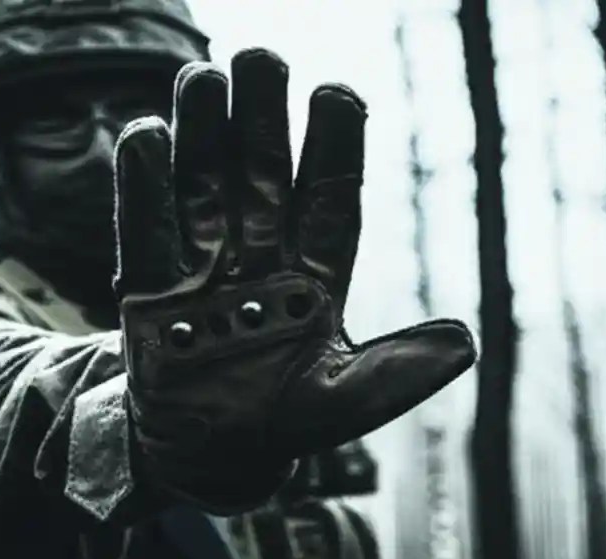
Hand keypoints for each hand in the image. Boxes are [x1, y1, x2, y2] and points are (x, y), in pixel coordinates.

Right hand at [114, 48, 475, 512]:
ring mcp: (202, 269)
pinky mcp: (148, 293)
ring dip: (201, 135)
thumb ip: (397, 374)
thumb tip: (464, 344)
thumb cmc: (280, 423)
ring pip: (202, 188)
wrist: (207, 456)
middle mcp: (259, 257)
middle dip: (260, 120)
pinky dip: (141, 188)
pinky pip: (142, 232)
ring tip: (202, 76)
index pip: (328, 198)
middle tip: (261, 56)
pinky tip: (146, 134)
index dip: (333, 147)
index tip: (337, 94)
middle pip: (261, 176)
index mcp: (315, 274)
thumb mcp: (344, 402)